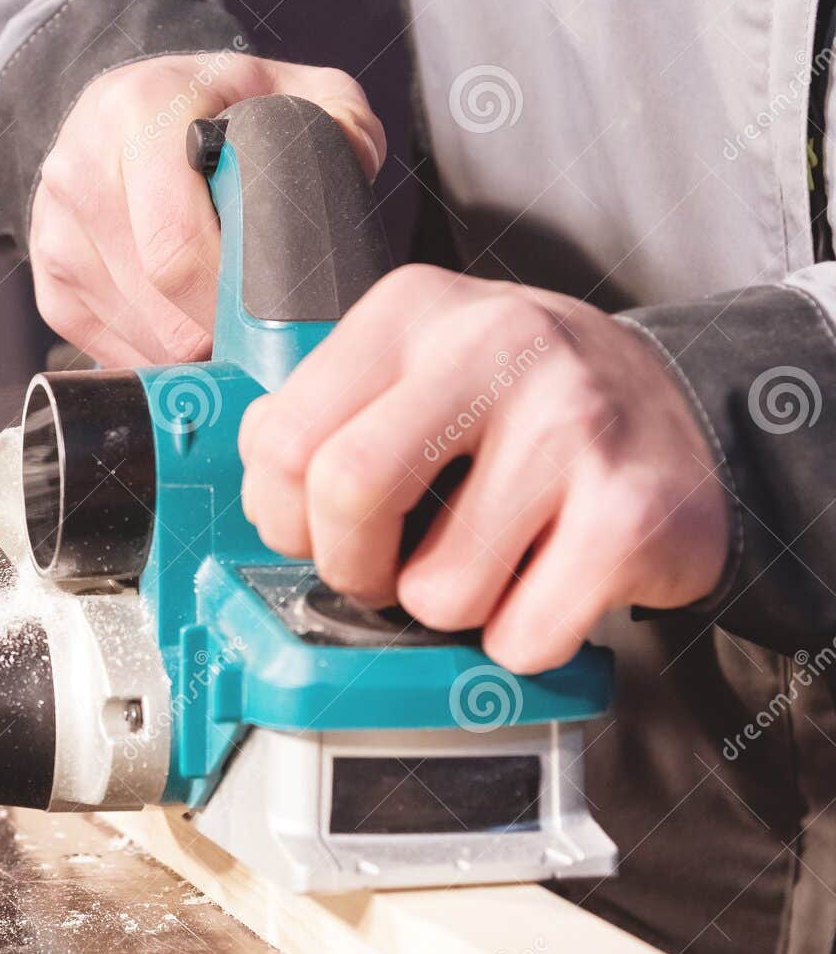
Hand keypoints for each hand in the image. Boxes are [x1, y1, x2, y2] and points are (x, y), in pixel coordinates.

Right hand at [30, 53, 383, 367]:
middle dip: (222, 337)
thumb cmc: (216, 109)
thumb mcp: (290, 91)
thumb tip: (347, 180)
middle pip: (160, 306)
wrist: (130, 112)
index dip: (235, 303)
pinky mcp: (48, 279)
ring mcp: (56, 231)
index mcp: (141, 114)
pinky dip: (155, 355)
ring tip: (228, 327)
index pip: (178, 248)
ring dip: (191, 350)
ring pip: (136, 336)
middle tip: (265, 339)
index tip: (276, 320)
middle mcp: (82, 169)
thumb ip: (336, 122)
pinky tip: (184, 326)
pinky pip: (107, 349)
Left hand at [238, 266, 730, 673]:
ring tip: (489, 560)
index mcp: (411, 313)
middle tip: (386, 571)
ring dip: (448, 609)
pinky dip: (519, 640)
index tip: (318, 531)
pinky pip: (523, 636)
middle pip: (347, 491)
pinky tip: (546, 583)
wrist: (685, 411)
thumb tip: (267, 501)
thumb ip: (325, 419)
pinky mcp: (632, 511)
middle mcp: (493, 346)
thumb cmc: (519, 409)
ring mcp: (571, 424)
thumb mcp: (412, 372)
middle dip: (352, 567)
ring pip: (437, 589)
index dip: (284, 517)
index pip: (281, 439)